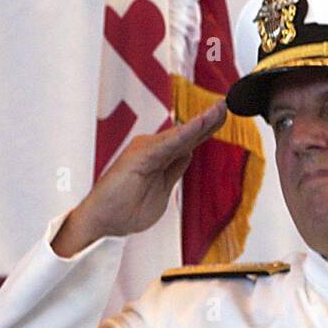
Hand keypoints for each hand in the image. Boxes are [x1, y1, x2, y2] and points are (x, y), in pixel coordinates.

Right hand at [51, 100, 228, 257]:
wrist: (100, 223)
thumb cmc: (124, 210)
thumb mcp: (162, 190)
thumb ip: (174, 170)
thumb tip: (188, 152)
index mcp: (159, 158)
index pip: (188, 140)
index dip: (207, 127)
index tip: (224, 114)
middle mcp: (152, 149)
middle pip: (187, 133)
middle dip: (209, 119)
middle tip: (227, 104)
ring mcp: (145, 150)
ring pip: (181, 134)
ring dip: (202, 121)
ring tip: (220, 108)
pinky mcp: (139, 156)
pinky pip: (169, 143)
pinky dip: (186, 133)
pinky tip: (201, 123)